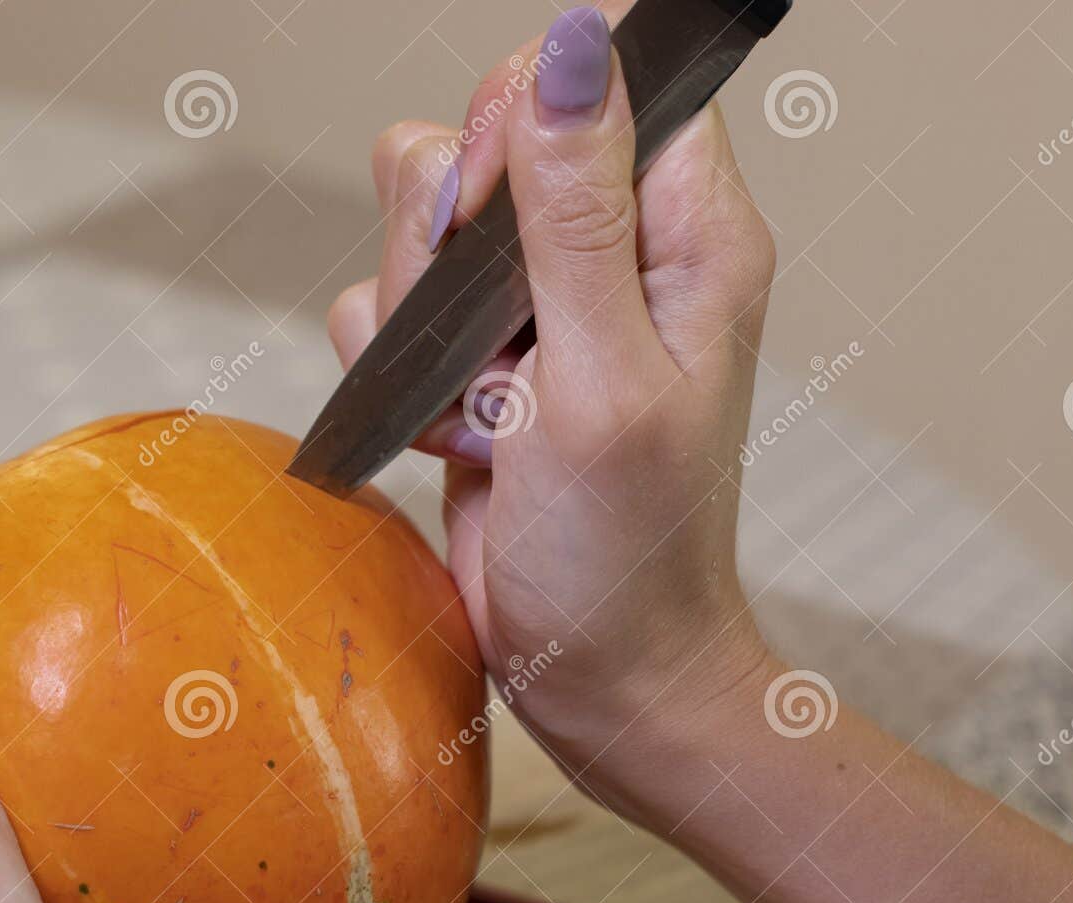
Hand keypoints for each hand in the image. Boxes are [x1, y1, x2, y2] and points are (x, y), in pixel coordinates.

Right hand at [327, 4, 777, 800]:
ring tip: (482, 409)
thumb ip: (574, 214)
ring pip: (420, 222)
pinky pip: (386, 307)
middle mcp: (611, 250)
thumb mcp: (601, 378)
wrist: (593, 671)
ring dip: (419, 322)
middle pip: (488, 137)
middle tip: (490, 343)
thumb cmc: (626, 552)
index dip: (527, 120)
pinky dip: (401, 374)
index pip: (603, 75)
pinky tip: (458, 438)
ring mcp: (535, 304)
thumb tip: (569, 47)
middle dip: (448, 239)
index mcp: (687, 232)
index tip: (496, 220)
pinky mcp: (475, 355)